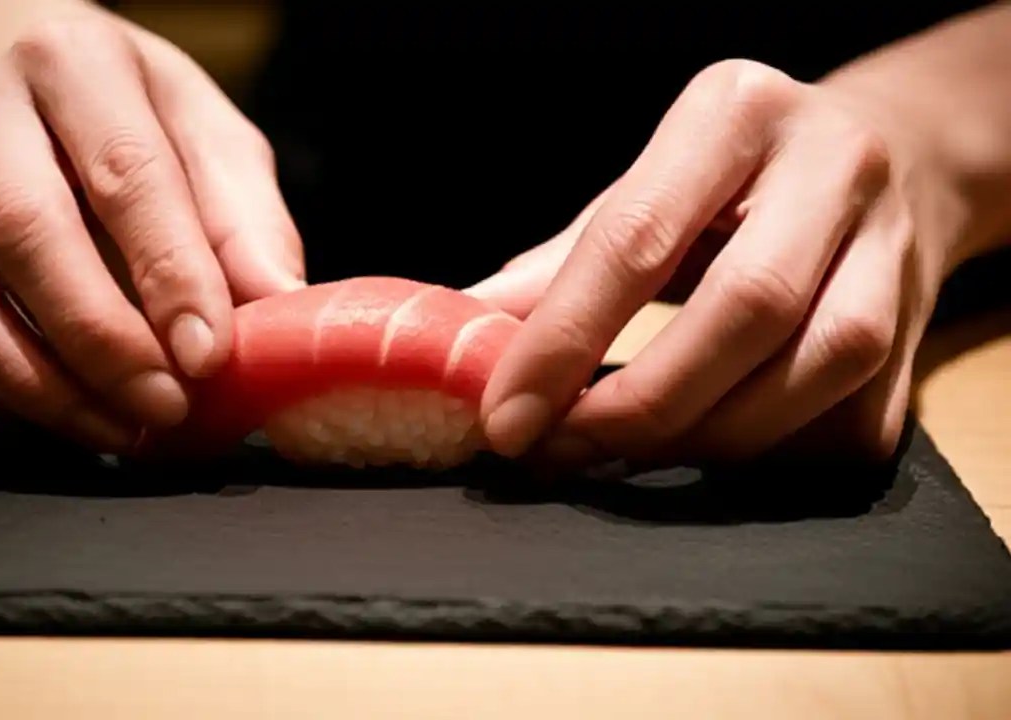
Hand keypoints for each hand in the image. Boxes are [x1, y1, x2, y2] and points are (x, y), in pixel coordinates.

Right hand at [0, 9, 304, 454]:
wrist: (52, 96)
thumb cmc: (149, 123)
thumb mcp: (216, 144)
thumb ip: (247, 224)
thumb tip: (278, 312)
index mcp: (77, 65)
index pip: (124, 172)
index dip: (168, 273)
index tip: (208, 355)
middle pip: (24, 234)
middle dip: (100, 340)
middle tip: (167, 407)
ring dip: (40, 385)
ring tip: (121, 431)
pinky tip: (51, 424)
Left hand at [470, 59, 963, 467]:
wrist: (889, 157)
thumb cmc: (733, 181)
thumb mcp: (646, 189)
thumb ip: (563, 263)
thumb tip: (468, 334)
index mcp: (736, 113)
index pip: (639, 235)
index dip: (565, 336)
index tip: (506, 413)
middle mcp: (833, 167)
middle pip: (744, 310)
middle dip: (640, 402)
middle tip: (561, 446)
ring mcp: (893, 250)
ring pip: (812, 373)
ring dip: (701, 439)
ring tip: (620, 450)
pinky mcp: (923, 331)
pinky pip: (844, 427)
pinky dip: (764, 456)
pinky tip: (705, 446)